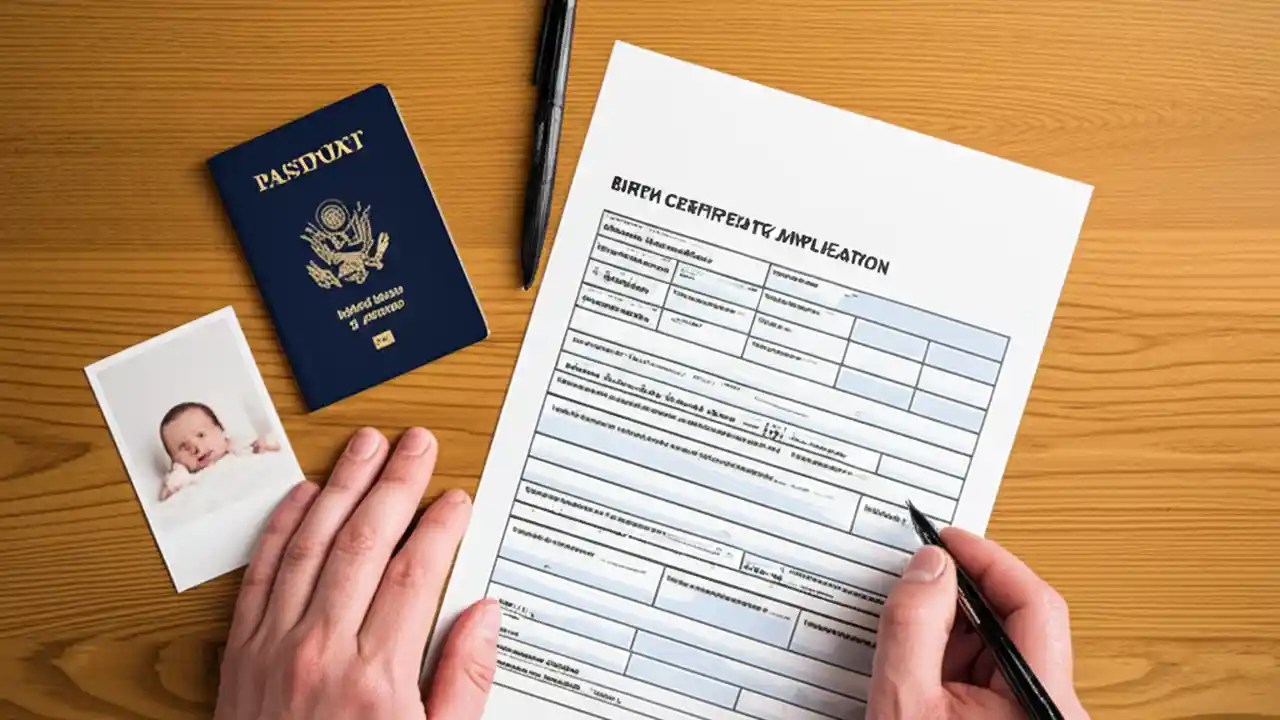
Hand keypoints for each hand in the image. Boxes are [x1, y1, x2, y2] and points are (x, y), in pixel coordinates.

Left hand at [215, 427, 498, 719]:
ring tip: (364, 447)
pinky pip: (259, 573)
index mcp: (378, 679)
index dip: (440, 525)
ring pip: (311, 543)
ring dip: (340, 487)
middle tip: (416, 444)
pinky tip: (299, 495)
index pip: (416, 572)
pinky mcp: (239, 654)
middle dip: (395, 483)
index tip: (456, 500)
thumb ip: (464, 683)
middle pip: (364, 542)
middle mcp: (322, 652)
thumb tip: (483, 616)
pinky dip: (279, 528)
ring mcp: (274, 648)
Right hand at [867, 528, 1089, 718]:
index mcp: (1040, 699)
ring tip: (915, 634)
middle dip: (966, 593)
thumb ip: (914, 627)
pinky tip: (927, 664)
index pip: (1035, 603)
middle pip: (1022, 619)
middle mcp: (1054, 706)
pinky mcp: (1021, 717)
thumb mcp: (904, 701)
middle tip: (922, 575)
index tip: (948, 540)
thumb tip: (930, 565)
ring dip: (958, 627)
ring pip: (1006, 644)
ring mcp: (1040, 711)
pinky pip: (997, 670)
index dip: (989, 560)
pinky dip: (959, 654)